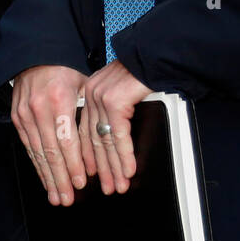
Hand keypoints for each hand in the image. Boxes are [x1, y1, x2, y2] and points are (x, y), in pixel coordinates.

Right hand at [10, 65, 88, 205]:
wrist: (34, 55)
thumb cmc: (63, 69)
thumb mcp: (82, 85)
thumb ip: (87, 113)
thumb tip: (101, 142)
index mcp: (58, 100)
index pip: (66, 141)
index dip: (74, 165)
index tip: (81, 182)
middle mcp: (38, 109)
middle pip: (50, 152)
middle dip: (60, 179)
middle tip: (67, 199)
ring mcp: (24, 115)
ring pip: (37, 153)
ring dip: (47, 178)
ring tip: (55, 196)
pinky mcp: (17, 119)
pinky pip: (28, 146)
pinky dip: (37, 165)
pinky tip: (44, 178)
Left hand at [80, 60, 151, 195]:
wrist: (156, 52)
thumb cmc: (143, 71)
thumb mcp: (122, 92)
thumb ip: (114, 111)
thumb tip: (113, 137)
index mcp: (88, 95)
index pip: (84, 133)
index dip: (88, 157)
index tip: (91, 176)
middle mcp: (90, 97)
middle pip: (92, 141)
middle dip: (101, 169)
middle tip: (106, 188)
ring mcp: (100, 99)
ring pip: (105, 142)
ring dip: (114, 168)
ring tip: (119, 185)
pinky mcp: (114, 102)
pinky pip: (120, 135)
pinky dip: (125, 156)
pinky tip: (128, 170)